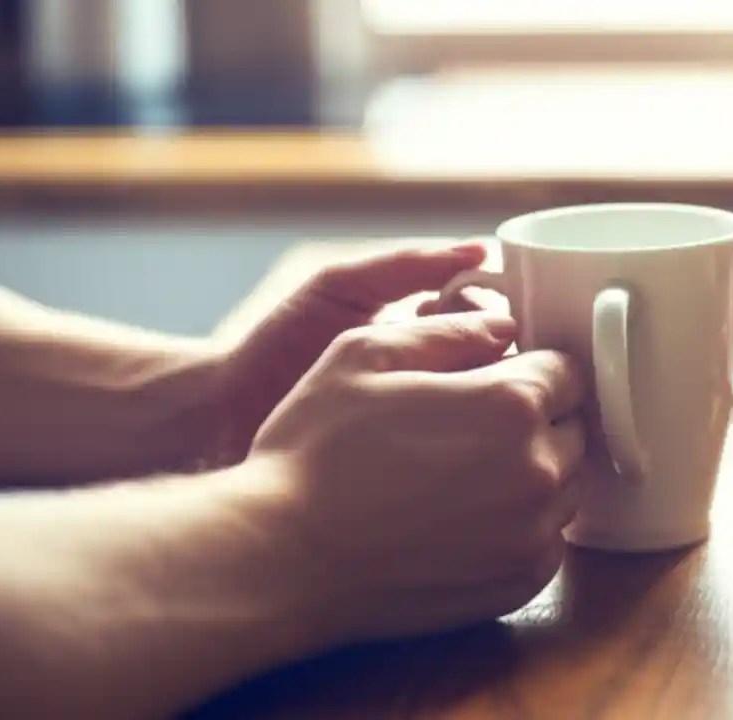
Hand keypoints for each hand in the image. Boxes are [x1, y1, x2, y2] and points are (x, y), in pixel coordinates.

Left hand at [209, 244, 486, 466]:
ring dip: (493, 391)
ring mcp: (428, 420)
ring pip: (489, 401)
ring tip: (472, 383)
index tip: (507, 315)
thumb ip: (404, 266)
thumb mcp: (340, 288)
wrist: (226, 418)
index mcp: (427, 330)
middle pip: (501, 359)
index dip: (505, 312)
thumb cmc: (278, 346)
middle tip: (489, 353)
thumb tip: (481, 252)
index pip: (491, 316)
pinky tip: (467, 423)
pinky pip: (460, 442)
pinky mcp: (417, 460)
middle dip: (505, 353)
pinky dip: (474, 432)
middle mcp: (436, 375)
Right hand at [249, 312, 586, 642]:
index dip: (533, 367)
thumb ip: (450, 330)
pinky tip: (464, 517)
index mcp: (512, 404)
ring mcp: (533, 534)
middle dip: (537, 418)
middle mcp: (539, 471)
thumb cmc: (314, 452)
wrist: (281, 559)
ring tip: (462, 473)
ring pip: (565, 486)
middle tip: (473, 425)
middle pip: (573, 428)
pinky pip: (547, 540)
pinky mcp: (519, 583)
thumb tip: (503, 326)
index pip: (569, 370)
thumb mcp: (366, 353)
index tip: (500, 376)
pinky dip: (521, 524)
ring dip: (532, 472)